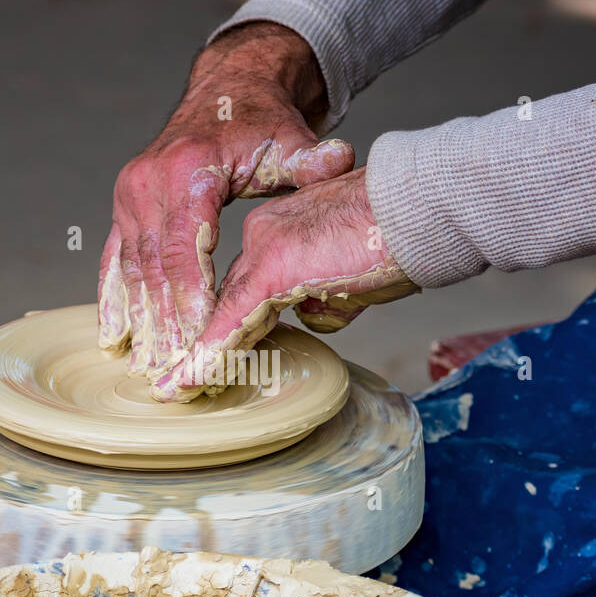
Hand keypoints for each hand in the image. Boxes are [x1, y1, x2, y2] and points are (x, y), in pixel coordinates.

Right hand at [98, 22, 354, 380]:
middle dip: (164, 324)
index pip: (187, 250)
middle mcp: (149, 183)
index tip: (198, 339)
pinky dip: (113, 298)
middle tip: (172, 370)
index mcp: (188, 171)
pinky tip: (114, 337)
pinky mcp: (125, 205)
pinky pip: (115, 258)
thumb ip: (312, 161)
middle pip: (156, 268)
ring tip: (146, 367)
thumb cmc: (261, 122)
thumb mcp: (291, 141)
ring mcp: (131, 195)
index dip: (191, 299)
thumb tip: (339, 161)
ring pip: (133, 269)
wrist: (226, 91)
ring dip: (139, 321)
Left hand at [149, 166, 419, 401]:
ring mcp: (266, 247)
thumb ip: (327, 293)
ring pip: (223, 312)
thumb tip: (314, 314)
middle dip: (199, 343)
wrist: (423, 205)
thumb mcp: (357, 275)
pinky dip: (213, 354)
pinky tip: (190, 381)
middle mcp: (264, 233)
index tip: (203, 356)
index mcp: (282, 229)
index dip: (224, 326)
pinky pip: (235, 320)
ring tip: (172, 391)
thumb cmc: (403, 236)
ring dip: (196, 356)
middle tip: (172, 382)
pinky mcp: (276, 266)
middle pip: (224, 300)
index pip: (244, 286)